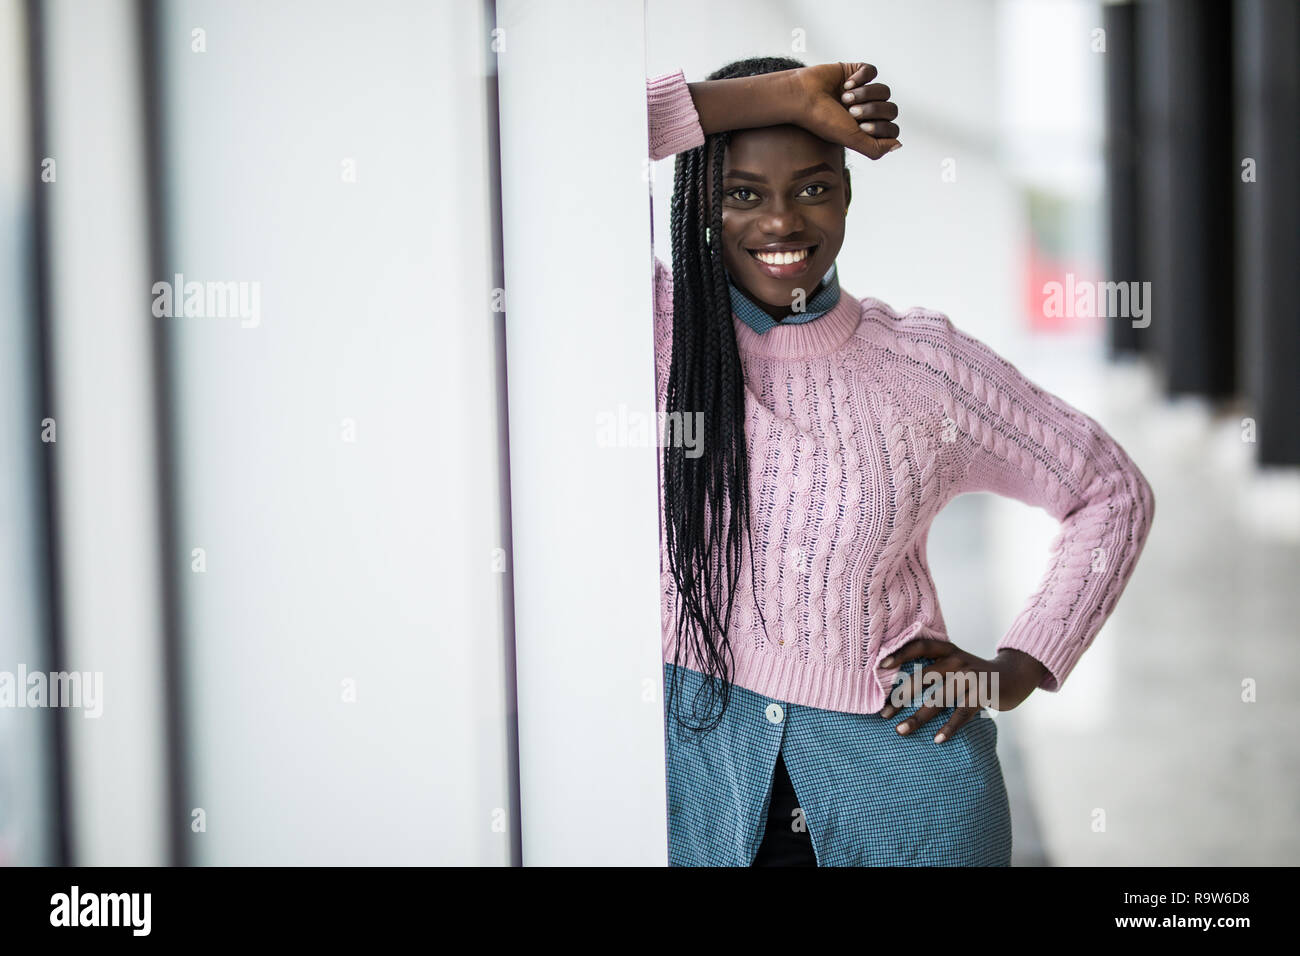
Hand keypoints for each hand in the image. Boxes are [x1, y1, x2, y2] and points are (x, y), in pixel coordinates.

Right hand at [791, 62, 899, 159]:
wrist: (803, 96)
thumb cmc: (822, 120)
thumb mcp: (851, 140)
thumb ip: (875, 149)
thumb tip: (898, 145)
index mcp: (865, 129)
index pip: (891, 129)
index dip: (880, 127)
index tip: (859, 127)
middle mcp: (866, 111)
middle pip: (891, 109)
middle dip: (872, 110)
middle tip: (851, 111)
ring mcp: (862, 91)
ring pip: (884, 90)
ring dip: (865, 94)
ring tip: (845, 97)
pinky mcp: (856, 72)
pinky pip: (872, 71)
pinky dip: (861, 77)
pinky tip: (846, 84)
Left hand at [876, 639, 1048, 742]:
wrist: (1014, 675)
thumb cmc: (974, 673)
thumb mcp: (955, 662)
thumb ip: (934, 667)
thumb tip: (898, 687)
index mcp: (947, 650)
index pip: (920, 646)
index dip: (900, 654)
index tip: (880, 666)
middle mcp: (957, 660)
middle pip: (924, 677)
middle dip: (902, 696)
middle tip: (884, 713)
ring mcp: (971, 676)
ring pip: (939, 699)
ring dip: (918, 717)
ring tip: (900, 731)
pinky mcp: (983, 693)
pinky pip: (962, 713)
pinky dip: (949, 728)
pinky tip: (937, 739)